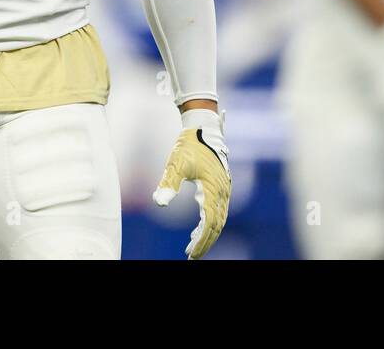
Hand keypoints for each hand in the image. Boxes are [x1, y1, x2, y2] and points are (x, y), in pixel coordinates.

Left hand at [153, 108, 230, 258]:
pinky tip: (198, 229)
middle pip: (217, 225)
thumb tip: (159, 204)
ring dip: (207, 235)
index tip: (190, 253)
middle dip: (205, 243)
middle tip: (191, 256)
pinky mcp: (222, 186)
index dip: (201, 241)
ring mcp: (224, 189)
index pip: (209, 223)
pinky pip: (219, 211)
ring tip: (192, 247)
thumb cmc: (188, 144)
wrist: (203, 127)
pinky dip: (210, 223)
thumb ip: (168, 184)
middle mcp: (222, 191)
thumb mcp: (175, 164)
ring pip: (219, 219)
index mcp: (212, 188)